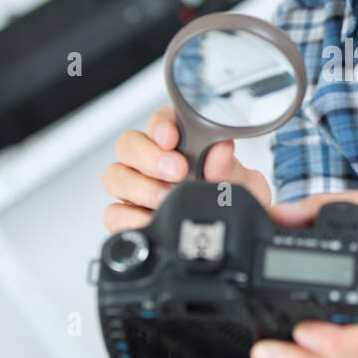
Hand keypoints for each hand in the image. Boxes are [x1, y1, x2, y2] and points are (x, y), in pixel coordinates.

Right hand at [101, 103, 271, 232]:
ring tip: (167, 198)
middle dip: (149, 156)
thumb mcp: (243, 185)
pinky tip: (151, 219)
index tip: (171, 136)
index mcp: (180, 143)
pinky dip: (130, 217)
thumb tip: (221, 150)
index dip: (161, 125)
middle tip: (177, 170)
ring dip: (141, 187)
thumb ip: (231, 168)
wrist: (228, 236)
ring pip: (115, 176)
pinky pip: (113, 212)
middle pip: (128, 144)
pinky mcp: (127, 217)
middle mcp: (152, 162)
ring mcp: (136, 188)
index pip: (160, 121)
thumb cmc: (231, 201)